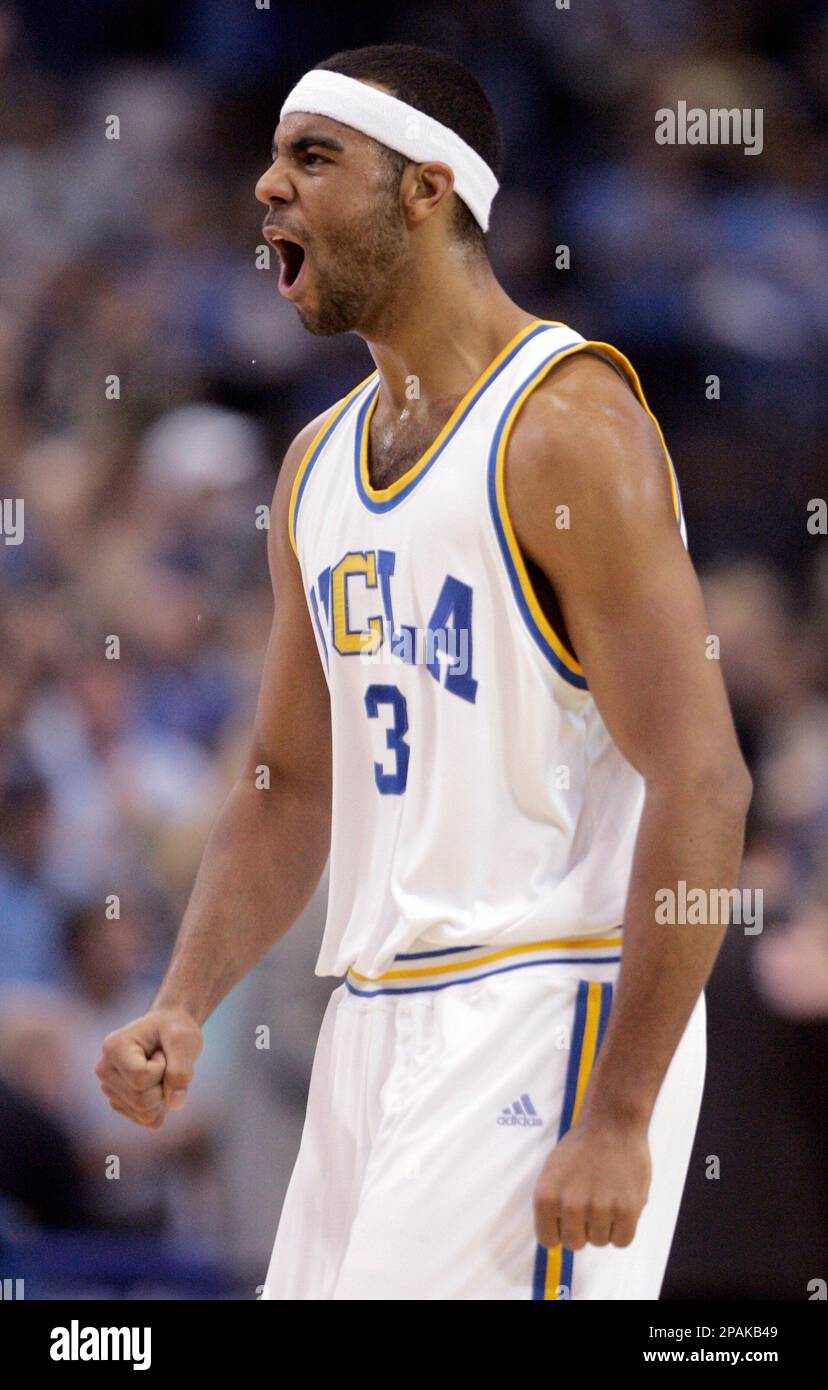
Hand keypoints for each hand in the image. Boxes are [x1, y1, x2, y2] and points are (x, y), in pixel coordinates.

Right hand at [95, 1008, 202, 1128]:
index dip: (163, 1068)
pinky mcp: (120, 1104)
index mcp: (113, 1048)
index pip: (141, 1078)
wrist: (167, 1029)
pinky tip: (158, 1084)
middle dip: (165, 1085)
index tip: (161, 1051)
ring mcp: (109, 1089)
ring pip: (144, 1113)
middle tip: (165, 1062)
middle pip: (141, 1100)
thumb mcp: (184, 1041)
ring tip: (161, 1072)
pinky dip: (161, 1106)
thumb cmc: (173, 1030)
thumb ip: (181, 1070)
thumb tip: (175, 1104)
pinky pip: (147, 1120)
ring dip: (164, 1095)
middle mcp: (104, 1070)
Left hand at [533, 1115, 650, 1249]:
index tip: (569, 1215)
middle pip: (575, 1244)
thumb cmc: (581, 1148)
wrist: (612, 1122)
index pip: (549, 1241)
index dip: (560, 1229)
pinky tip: (621, 1205)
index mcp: (545, 1197)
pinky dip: (623, 1229)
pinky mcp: (626, 1210)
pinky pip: (622, 1241)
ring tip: (607, 1196)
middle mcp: (570, 1206)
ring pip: (600, 1242)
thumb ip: (551, 1206)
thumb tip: (555, 1240)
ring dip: (605, 1225)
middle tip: (591, 1202)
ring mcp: (599, 1209)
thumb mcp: (552, 1173)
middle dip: (583, 1228)